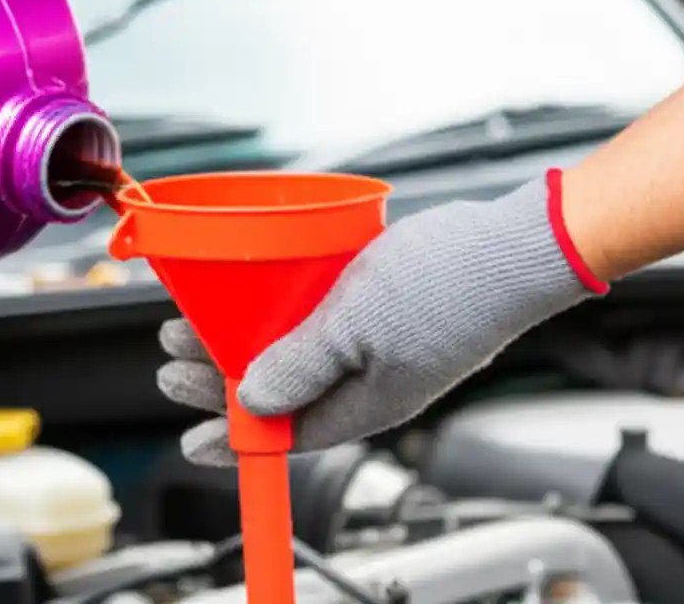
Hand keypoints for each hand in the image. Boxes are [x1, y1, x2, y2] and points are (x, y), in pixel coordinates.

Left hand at [157, 175, 603, 465]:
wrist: (512, 243)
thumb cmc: (447, 288)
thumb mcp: (355, 331)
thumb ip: (300, 366)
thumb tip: (250, 402)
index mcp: (362, 403)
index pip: (283, 436)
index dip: (233, 439)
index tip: (191, 440)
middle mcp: (363, 380)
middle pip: (277, 392)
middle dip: (218, 382)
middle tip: (171, 366)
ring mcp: (371, 344)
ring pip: (288, 352)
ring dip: (237, 342)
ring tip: (187, 328)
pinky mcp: (373, 307)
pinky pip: (310, 318)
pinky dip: (273, 312)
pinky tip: (245, 296)